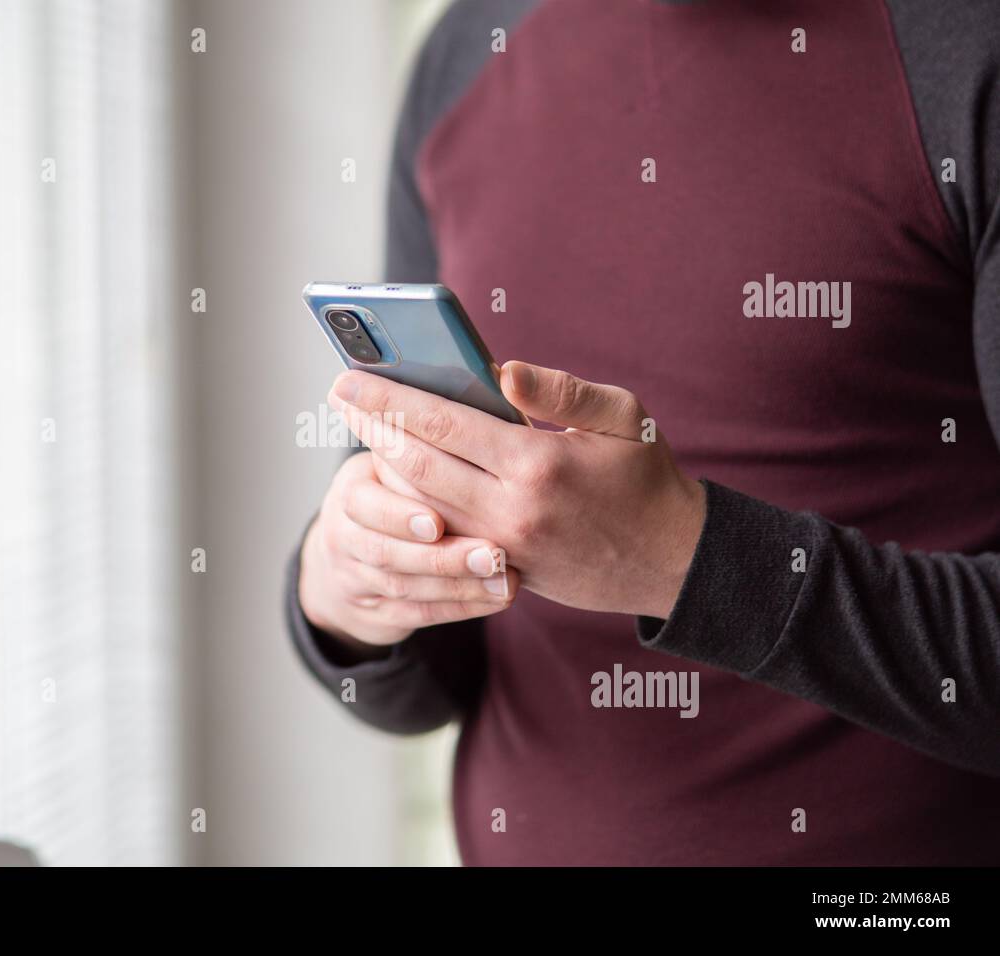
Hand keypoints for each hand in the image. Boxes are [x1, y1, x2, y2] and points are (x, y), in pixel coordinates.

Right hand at [297, 450, 519, 653]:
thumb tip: (500, 387)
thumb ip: (431, 436)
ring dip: (458, 584)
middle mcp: (343, 530)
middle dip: (439, 553)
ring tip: (506, 579)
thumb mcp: (394, 460)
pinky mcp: (376, 610)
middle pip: (384, 548)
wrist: (350, 555)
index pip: (366, 495)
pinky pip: (419, 613)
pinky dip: (461, 607)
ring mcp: (355, 575)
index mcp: (352, 483)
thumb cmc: (397, 489)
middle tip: (492, 552)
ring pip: (404, 585)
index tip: (440, 519)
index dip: (402, 508)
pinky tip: (499, 598)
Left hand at [328, 362, 706, 619]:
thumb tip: (501, 370)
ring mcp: (502, 546)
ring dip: (385, 464)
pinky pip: (442, 531)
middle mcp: (510, 510)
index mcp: (537, 464)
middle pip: (417, 464)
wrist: (672, 563)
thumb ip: (562, 390)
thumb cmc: (646, 477)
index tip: (351, 377)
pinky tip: (396, 473)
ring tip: (361, 427)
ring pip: (422, 502)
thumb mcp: (624, 418)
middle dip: (372, 427)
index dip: (390, 399)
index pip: (443, 423)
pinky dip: (413, 501)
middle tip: (337, 396)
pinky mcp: (501, 569)